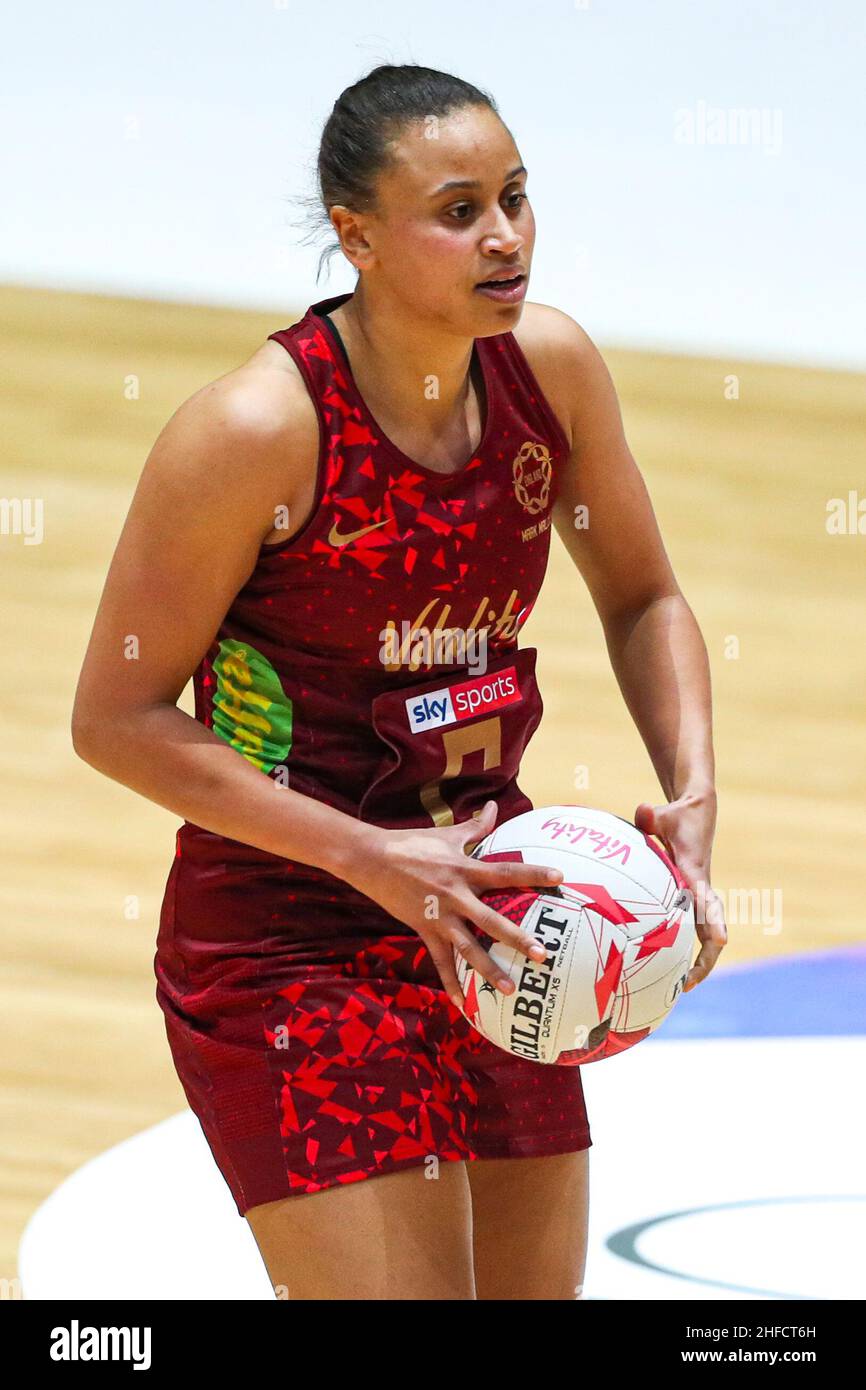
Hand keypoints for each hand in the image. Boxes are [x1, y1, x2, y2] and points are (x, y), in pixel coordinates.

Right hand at [346, 799, 563, 1009]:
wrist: (372, 859)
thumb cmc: (412, 844)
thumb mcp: (446, 835)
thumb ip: (476, 826)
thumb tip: (495, 805)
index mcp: (465, 869)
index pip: (506, 871)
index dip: (534, 873)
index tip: (560, 877)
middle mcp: (457, 896)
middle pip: (493, 920)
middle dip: (518, 938)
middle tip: (544, 954)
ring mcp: (440, 917)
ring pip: (469, 948)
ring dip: (490, 970)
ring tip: (511, 989)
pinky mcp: (424, 930)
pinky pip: (440, 961)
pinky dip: (450, 983)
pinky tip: (461, 1004)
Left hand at [634, 789, 725, 992]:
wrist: (697, 813)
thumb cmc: (678, 816)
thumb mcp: (664, 814)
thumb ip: (652, 815)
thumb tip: (642, 811)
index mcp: (695, 874)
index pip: (708, 900)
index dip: (714, 920)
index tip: (721, 942)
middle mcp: (701, 890)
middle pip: (712, 931)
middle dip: (705, 960)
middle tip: (687, 985)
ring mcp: (697, 897)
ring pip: (704, 936)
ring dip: (698, 963)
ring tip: (678, 988)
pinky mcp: (690, 899)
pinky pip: (691, 929)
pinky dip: (683, 949)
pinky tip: (664, 968)